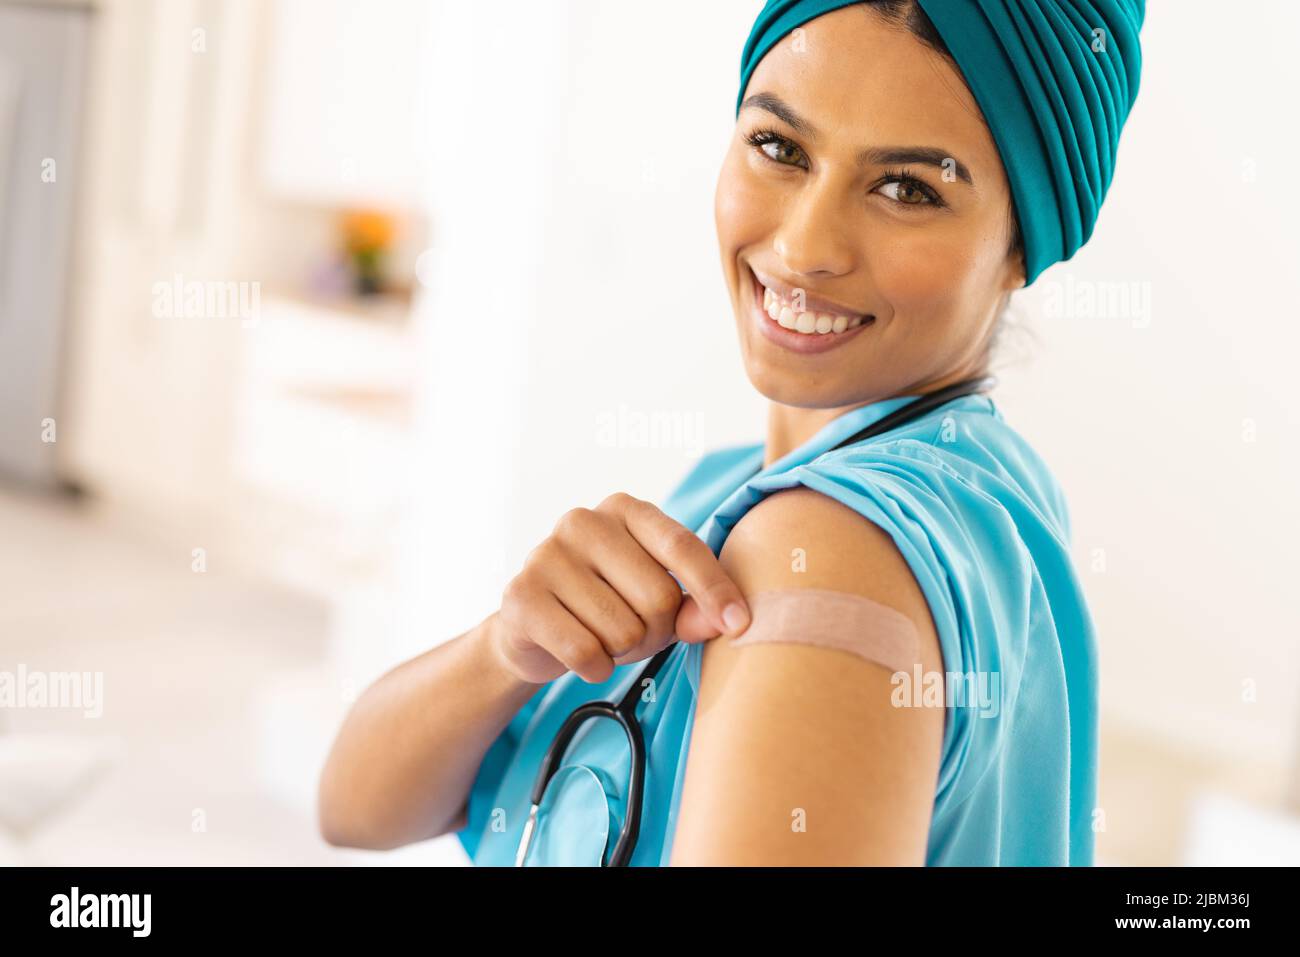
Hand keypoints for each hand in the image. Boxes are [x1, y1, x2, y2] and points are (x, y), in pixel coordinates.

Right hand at [491, 493, 750, 683]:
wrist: (531, 628)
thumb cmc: (607, 605)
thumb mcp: (656, 601)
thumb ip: (693, 606)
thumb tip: (729, 621)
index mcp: (624, 509)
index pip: (681, 546)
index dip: (715, 589)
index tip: (740, 624)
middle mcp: (583, 521)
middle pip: (657, 597)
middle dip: (656, 632)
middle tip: (637, 634)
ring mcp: (546, 554)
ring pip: (623, 630)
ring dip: (623, 652)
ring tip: (604, 639)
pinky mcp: (521, 596)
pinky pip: (585, 651)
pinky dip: (595, 668)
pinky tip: (582, 655)